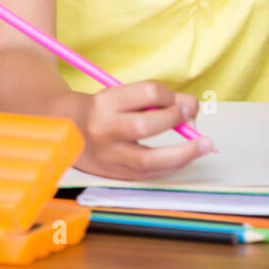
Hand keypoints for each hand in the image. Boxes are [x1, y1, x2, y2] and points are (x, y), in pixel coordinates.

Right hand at [73, 80, 213, 178]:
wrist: (64, 127)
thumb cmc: (101, 108)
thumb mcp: (118, 94)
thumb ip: (153, 99)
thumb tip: (191, 108)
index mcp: (105, 102)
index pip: (147, 93)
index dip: (169, 95)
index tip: (176, 99)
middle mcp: (104, 129)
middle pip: (146, 126)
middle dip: (175, 120)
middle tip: (191, 117)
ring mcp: (108, 156)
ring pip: (149, 160)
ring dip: (183, 153)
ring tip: (204, 145)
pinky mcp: (115, 174)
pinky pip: (148, 175)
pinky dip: (171, 166)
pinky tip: (185, 158)